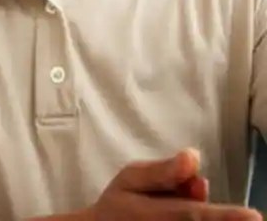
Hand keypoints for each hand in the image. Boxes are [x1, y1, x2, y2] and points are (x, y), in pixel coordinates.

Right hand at [86, 149, 259, 219]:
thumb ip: (161, 171)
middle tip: (193, 190)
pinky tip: (178, 211)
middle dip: (220, 211)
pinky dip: (204, 217)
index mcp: (156, 214)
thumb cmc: (120, 205)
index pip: (196, 215)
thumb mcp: (130, 178)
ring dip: (210, 214)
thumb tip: (194, 157)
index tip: (253, 217)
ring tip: (175, 205)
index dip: (227, 217)